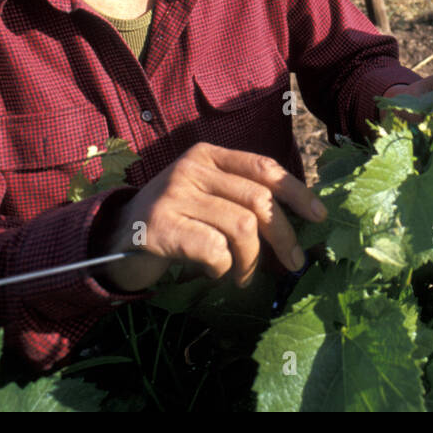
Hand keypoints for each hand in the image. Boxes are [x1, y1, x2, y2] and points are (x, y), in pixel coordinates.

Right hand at [96, 143, 325, 292]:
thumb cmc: (175, 220)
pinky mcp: (160, 227)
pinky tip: (215, 273)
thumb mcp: (207, 196)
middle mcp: (191, 168)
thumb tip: (300, 219)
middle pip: (258, 201)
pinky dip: (224, 268)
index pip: (264, 167)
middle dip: (284, 237)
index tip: (319, 217)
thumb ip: (243, 197)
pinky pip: (214, 250)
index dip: (297, 192)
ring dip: (251, 261)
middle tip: (293, 263)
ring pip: (241, 228)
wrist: (113, 239)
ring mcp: (173, 195)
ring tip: (244, 276)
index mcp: (208, 155)